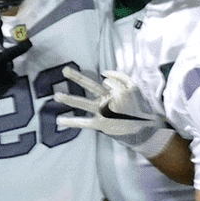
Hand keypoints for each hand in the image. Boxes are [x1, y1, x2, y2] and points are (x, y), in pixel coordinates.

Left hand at [54, 67, 173, 158]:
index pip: (107, 82)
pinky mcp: (100, 124)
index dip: (112, 86)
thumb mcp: (134, 87)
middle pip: (90, 85)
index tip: (116, 93)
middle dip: (77, 77)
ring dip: (69, 98)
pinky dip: (71, 122)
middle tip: (64, 70)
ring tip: (56, 95)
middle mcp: (109, 100)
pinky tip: (59, 120)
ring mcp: (104, 113)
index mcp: (118, 90)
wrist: (143, 130)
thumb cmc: (138, 107)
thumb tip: (103, 74)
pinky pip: (84, 123)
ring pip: (84, 103)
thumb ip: (120, 77)